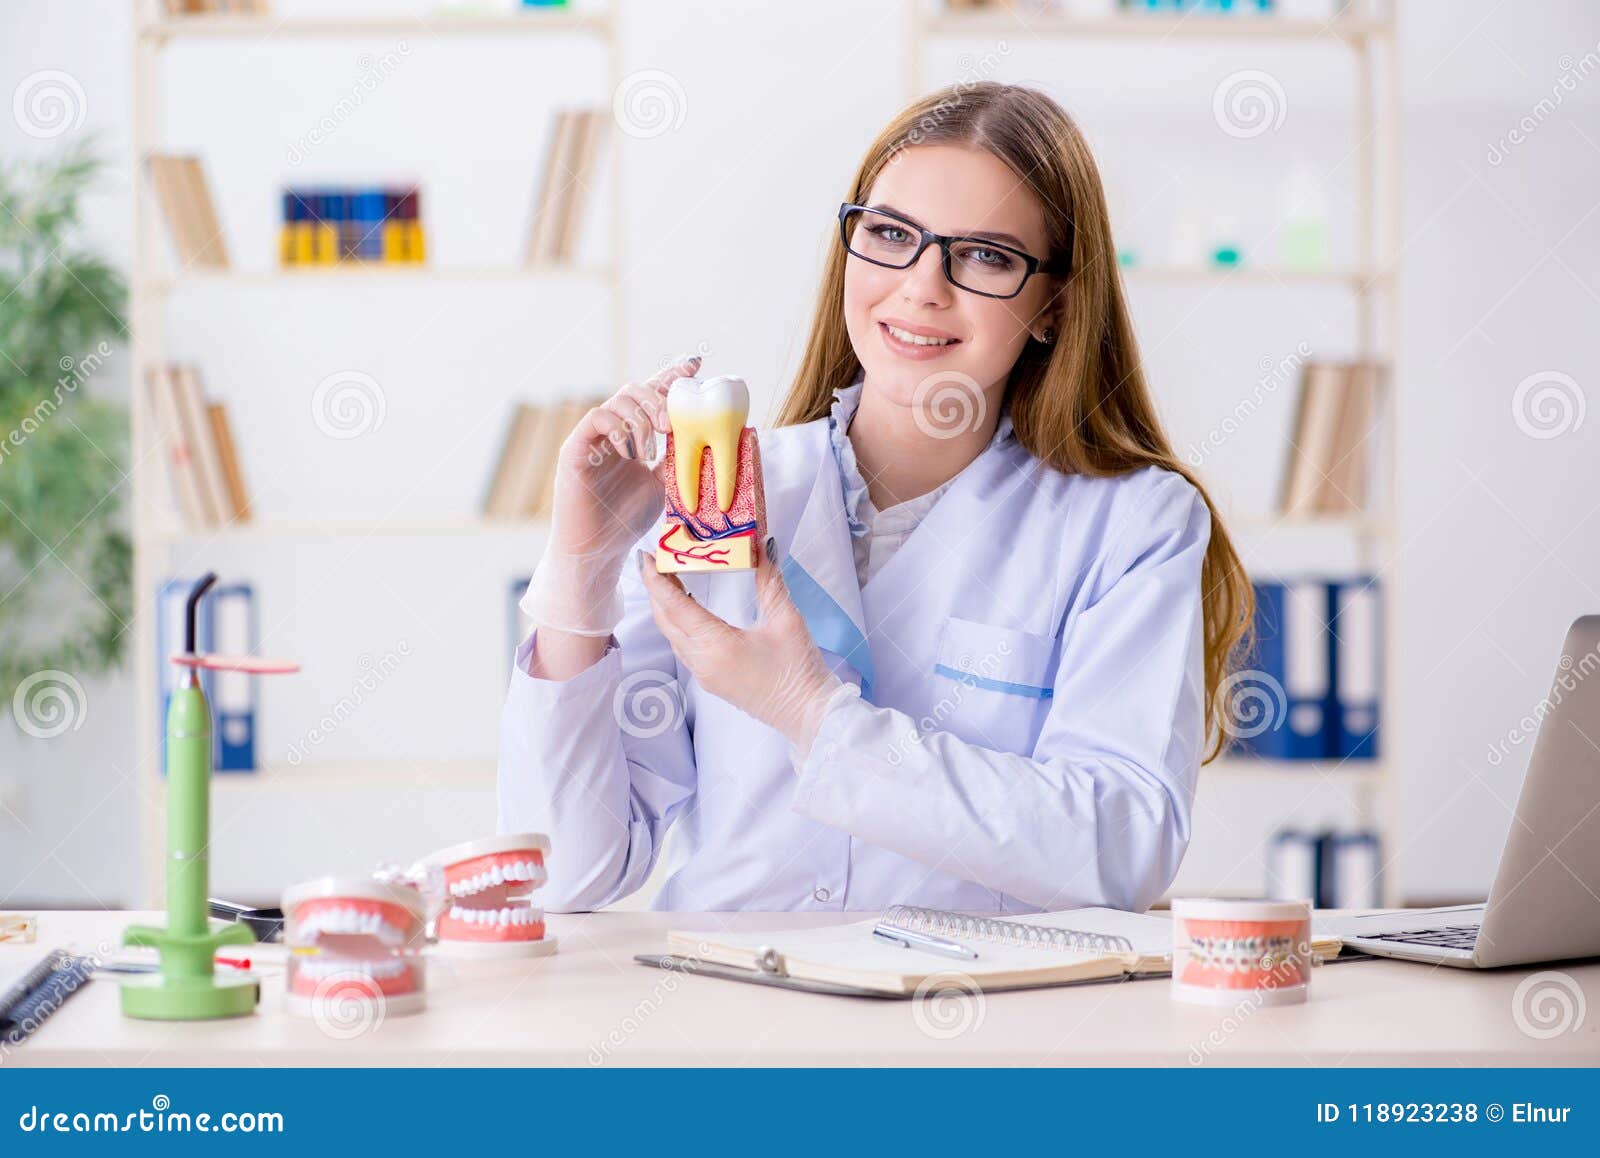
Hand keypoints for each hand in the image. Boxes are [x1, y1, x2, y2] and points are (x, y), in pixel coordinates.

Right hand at [550, 353, 699, 561]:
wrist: (597, 549)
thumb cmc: (625, 518)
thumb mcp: (663, 485)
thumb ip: (677, 460)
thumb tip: (707, 441)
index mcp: (634, 435)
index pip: (653, 395)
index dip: (672, 375)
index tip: (695, 364)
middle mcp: (613, 430)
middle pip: (637, 390)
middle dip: (660, 400)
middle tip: (672, 426)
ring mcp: (593, 438)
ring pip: (619, 401)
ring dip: (642, 419)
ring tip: (650, 450)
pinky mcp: (575, 449)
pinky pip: (597, 418)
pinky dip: (619, 428)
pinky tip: (630, 452)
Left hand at [637, 539, 844, 751]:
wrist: (808, 714)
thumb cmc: (800, 670)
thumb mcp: (787, 619)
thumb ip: (770, 580)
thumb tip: (762, 544)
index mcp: (716, 645)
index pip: (674, 605)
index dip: (657, 578)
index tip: (646, 555)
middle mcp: (702, 662)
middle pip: (666, 620)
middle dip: (656, 589)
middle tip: (657, 559)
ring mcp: (704, 675)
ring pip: (672, 636)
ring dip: (666, 607)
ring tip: (669, 578)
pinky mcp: (711, 681)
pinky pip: (684, 649)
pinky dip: (678, 624)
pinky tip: (687, 609)